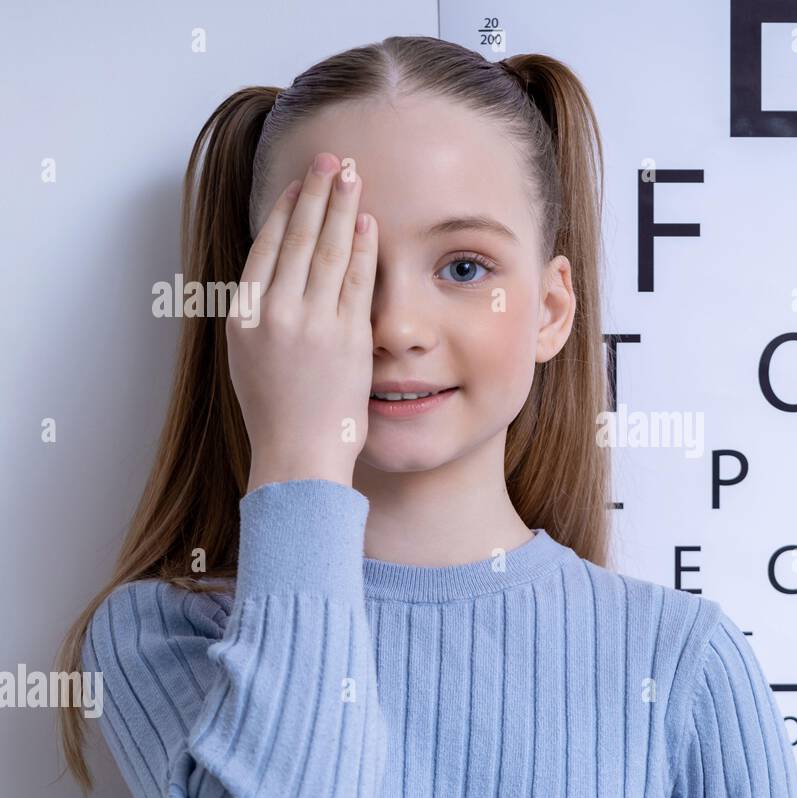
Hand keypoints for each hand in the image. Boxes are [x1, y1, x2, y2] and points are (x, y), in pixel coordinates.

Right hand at [227, 152, 377, 492]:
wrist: (299, 454)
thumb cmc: (277, 411)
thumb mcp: (248, 357)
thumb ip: (259, 314)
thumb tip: (275, 276)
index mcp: (243, 315)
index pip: (266, 248)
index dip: (284, 210)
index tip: (298, 184)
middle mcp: (273, 313)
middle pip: (296, 239)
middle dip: (314, 193)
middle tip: (329, 159)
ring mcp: (310, 324)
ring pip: (326, 252)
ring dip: (340, 209)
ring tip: (350, 175)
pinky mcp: (345, 337)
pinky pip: (355, 282)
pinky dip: (361, 248)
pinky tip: (367, 222)